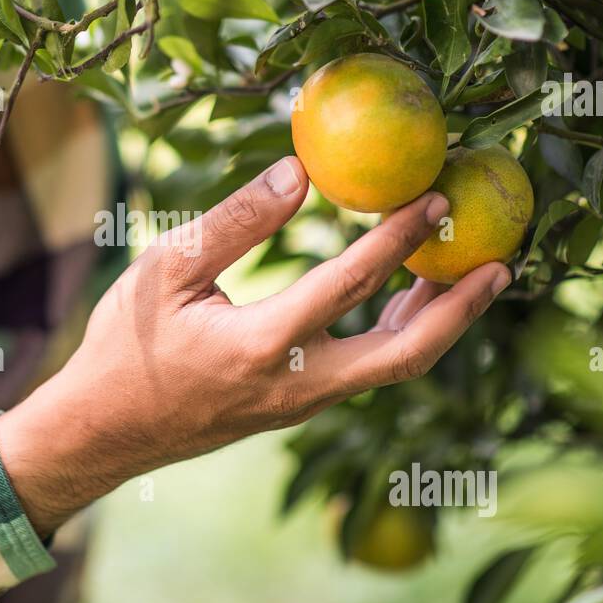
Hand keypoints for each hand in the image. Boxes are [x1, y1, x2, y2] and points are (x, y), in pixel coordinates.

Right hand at [0, 156, 510, 535]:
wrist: (101, 431)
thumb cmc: (123, 345)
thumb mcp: (166, 270)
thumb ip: (236, 221)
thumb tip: (303, 171)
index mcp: (260, 346)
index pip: (349, 284)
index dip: (399, 238)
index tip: (437, 196)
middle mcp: (294, 385)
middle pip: (405, 355)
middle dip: (460, 310)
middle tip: (501, 263)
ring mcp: (298, 404)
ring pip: (391, 370)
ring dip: (436, 325)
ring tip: (470, 275)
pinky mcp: (293, 407)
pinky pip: (364, 372)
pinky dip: (398, 336)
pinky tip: (405, 302)